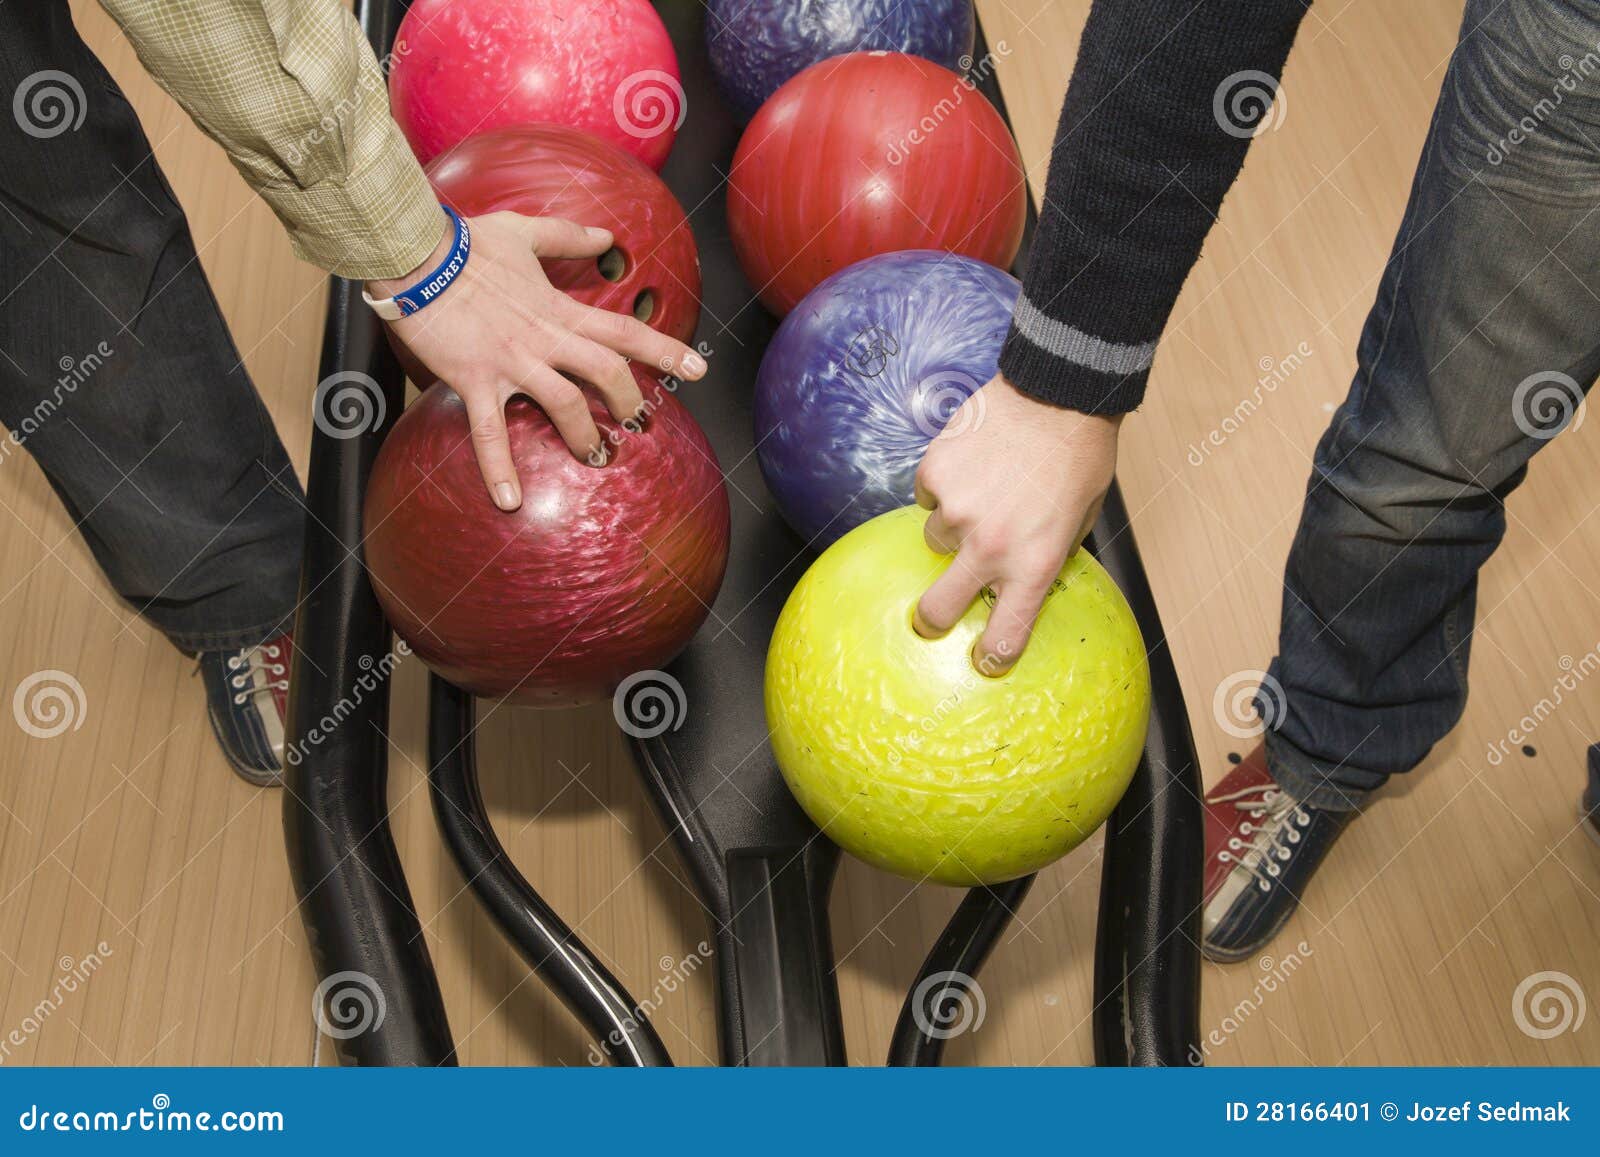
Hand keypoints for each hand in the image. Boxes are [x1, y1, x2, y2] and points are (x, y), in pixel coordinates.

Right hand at [371, 211, 706, 510]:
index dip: (665, 351)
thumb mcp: (523, 230)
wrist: (413, 254)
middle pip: (606, 371)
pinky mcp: (474, 378)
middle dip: (630, 401)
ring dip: (585, 436)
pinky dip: (499, 468)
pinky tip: (510, 501)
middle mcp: (544, 338)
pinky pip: (489, 431)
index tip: (698, 370)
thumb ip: (567, 236)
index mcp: (558, 308)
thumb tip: (605, 236)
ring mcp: (511, 360)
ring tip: (595, 457)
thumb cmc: (464, 243)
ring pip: (564, 404)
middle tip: (641, 424)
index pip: (624, 331)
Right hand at [913, 373, 1121, 674]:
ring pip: (935, 539)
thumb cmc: (1081, 455)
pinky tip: (972, 461)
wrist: (1059, 392)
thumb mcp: (1081, 519)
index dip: (991, 657)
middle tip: (929, 621)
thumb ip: (1049, 554)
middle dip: (931, 621)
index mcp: (1033, 564)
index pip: (1005, 634)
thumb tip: (1025, 577)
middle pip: (938, 609)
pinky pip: (928, 493)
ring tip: (982, 492)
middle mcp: (990, 546)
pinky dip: (944, 484)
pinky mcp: (935, 474)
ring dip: (951, 526)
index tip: (983, 662)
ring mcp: (957, 510)